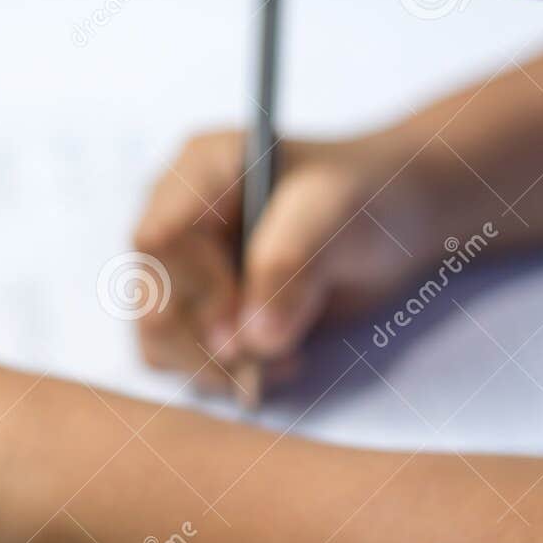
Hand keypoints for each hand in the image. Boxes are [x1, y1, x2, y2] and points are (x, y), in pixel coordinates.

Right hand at [131, 129, 436, 395]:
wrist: (390, 221)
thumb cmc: (364, 198)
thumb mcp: (336, 214)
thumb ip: (291, 265)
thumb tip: (253, 339)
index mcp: (199, 170)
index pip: (160, 240)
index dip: (199, 289)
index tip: (251, 318)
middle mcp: (174, 215)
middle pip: (152, 296)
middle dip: (208, 338)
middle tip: (274, 349)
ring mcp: (179, 266)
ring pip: (157, 335)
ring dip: (215, 363)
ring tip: (282, 358)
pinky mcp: (192, 308)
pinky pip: (178, 357)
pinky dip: (222, 372)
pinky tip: (273, 360)